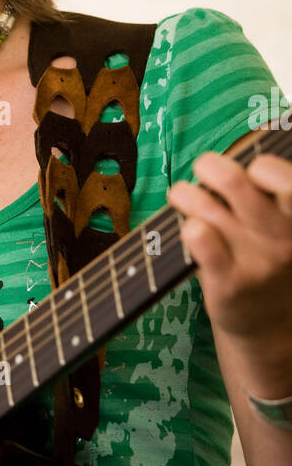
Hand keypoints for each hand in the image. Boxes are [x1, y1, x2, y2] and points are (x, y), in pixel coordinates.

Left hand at [167, 150, 291, 351]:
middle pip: (235, 182)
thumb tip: (251, 142)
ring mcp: (254, 261)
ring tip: (184, 196)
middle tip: (205, 170)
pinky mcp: (227, 283)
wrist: (268, 324)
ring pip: (206, 206)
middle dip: (211, 166)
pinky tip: (189, 226)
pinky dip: (187, 225)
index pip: (285, 178)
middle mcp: (282, 238)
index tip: (250, 170)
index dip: (261, 165)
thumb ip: (272, 193)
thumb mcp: (285, 224)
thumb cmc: (270, 258)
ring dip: (186, 193)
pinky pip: (198, 239)